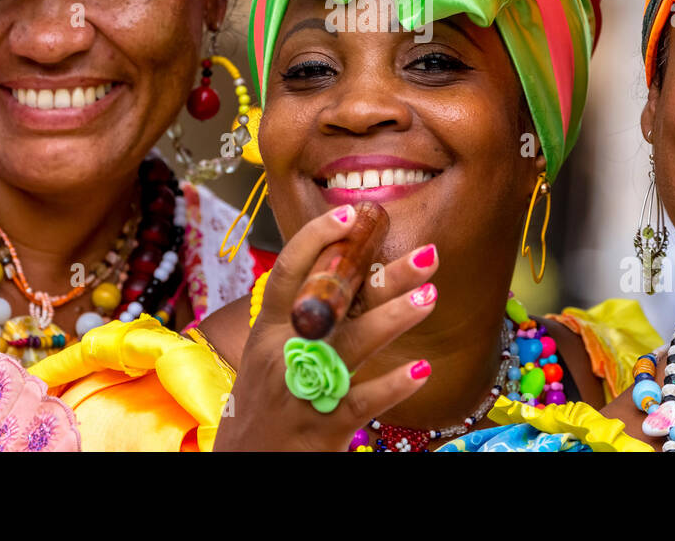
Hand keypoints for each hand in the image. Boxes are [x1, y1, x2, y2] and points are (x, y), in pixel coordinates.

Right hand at [212, 204, 439, 450]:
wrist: (245, 462)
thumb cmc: (265, 401)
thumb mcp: (270, 352)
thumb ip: (304, 318)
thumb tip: (349, 274)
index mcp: (269, 327)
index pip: (289, 269)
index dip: (317, 237)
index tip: (351, 211)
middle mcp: (282, 352)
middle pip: (335, 303)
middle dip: (383, 275)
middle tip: (427, 252)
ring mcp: (301, 389)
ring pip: (351, 346)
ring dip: (394, 318)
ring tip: (430, 297)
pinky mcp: (320, 428)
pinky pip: (360, 402)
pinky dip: (391, 386)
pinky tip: (421, 371)